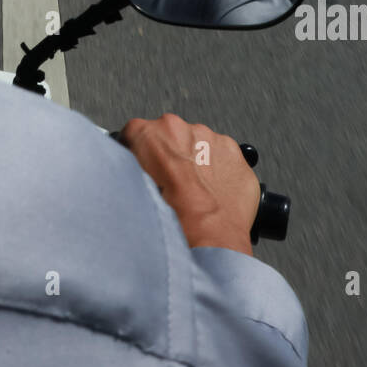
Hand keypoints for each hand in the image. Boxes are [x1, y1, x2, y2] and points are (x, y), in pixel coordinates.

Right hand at [117, 114, 259, 256]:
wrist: (210, 236)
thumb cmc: (174, 219)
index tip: (143, 163)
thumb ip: (132, 169)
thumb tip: (135, 171)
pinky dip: (218, 169)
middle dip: (170, 155)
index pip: (136, 133)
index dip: (139, 151)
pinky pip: (222, 155)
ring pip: (198, 144)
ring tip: (194, 191)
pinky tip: (212, 191)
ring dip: (195, 161)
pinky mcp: (233, 151)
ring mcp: (210, 138)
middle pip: (170, 135)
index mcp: (150, 134)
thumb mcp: (134, 192)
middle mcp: (180, 130)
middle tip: (170, 183)